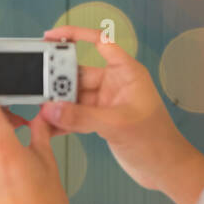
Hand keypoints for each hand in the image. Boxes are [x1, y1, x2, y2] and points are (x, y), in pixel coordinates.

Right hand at [38, 25, 193, 193]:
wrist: (165, 169)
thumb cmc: (156, 142)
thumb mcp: (118, 126)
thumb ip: (83, 117)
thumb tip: (51, 110)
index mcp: (126, 73)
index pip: (100, 42)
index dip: (76, 35)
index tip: (51, 36)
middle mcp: (114, 84)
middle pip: (79, 73)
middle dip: (58, 80)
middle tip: (39, 88)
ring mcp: (105, 102)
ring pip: (74, 96)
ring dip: (58, 104)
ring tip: (41, 112)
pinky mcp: (99, 119)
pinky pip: (75, 114)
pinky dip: (62, 120)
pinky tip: (50, 127)